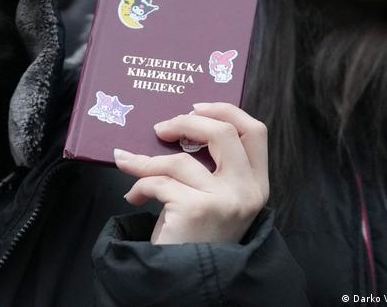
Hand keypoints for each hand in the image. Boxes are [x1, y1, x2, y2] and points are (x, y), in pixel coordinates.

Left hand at [114, 102, 268, 243]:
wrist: (185, 280)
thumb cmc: (195, 236)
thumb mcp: (216, 198)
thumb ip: (212, 167)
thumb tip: (179, 125)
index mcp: (257, 184)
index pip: (255, 131)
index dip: (225, 110)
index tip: (196, 107)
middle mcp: (247, 191)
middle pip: (224, 132)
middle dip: (186, 122)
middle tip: (161, 128)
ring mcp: (224, 201)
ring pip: (180, 161)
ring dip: (146, 160)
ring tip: (129, 164)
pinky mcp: (196, 210)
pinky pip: (159, 182)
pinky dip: (139, 185)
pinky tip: (132, 196)